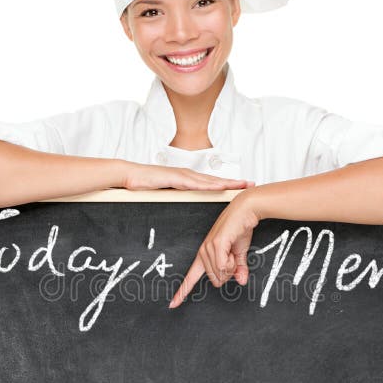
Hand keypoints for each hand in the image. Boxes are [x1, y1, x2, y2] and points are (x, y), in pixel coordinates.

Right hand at [123, 162, 253, 191]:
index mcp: (188, 180)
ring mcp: (183, 176)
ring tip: (242, 185)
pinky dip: (209, 185)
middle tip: (252, 184)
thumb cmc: (146, 185)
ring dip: (227, 183)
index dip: (229, 185)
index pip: (212, 183)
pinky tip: (220, 187)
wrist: (130, 175)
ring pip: (210, 180)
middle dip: (234, 182)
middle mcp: (189, 176)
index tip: (244, 187)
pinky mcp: (176, 178)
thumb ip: (180, 197)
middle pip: (216, 180)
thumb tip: (189, 207)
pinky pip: (196, 183)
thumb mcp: (168, 192)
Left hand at [169, 191, 260, 307]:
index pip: (191, 277)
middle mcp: (203, 252)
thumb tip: (241, 282)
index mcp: (204, 255)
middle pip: (216, 280)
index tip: (172, 304)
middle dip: (229, 273)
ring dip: (232, 266)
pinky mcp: (216, 244)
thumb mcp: (239, 254)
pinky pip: (223, 266)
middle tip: (234, 257)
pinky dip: (232, 262)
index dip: (182, 292)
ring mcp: (208, 248)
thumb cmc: (240, 229)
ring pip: (220, 274)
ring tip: (234, 250)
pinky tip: (233, 250)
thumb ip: (238, 270)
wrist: (246, 211)